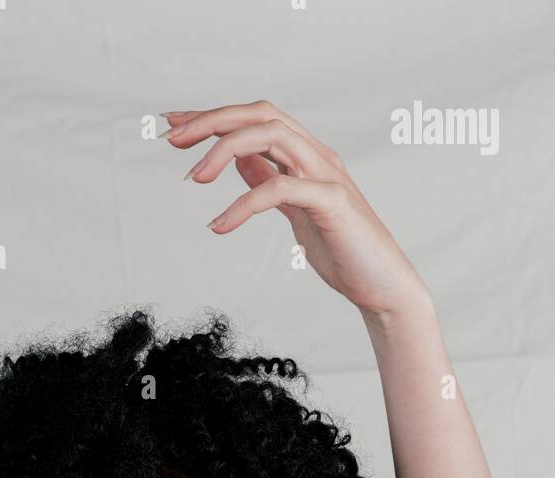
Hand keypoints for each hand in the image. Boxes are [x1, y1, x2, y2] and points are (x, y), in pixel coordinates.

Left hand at [160, 100, 429, 316]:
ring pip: (270, 135)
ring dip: (224, 150)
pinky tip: (220, 225)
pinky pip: (279, 189)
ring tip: (193, 177)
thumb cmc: (342, 251)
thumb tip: (238, 159)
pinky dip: (243, 203)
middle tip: (172, 138)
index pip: (254, 118)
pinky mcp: (331, 202)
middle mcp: (316, 155)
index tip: (175, 123)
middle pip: (259, 114)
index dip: (212, 117)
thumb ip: (270, 180)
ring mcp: (326, 175)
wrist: (382, 286)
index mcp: (305, 155)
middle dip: (211, 121)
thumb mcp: (296, 211)